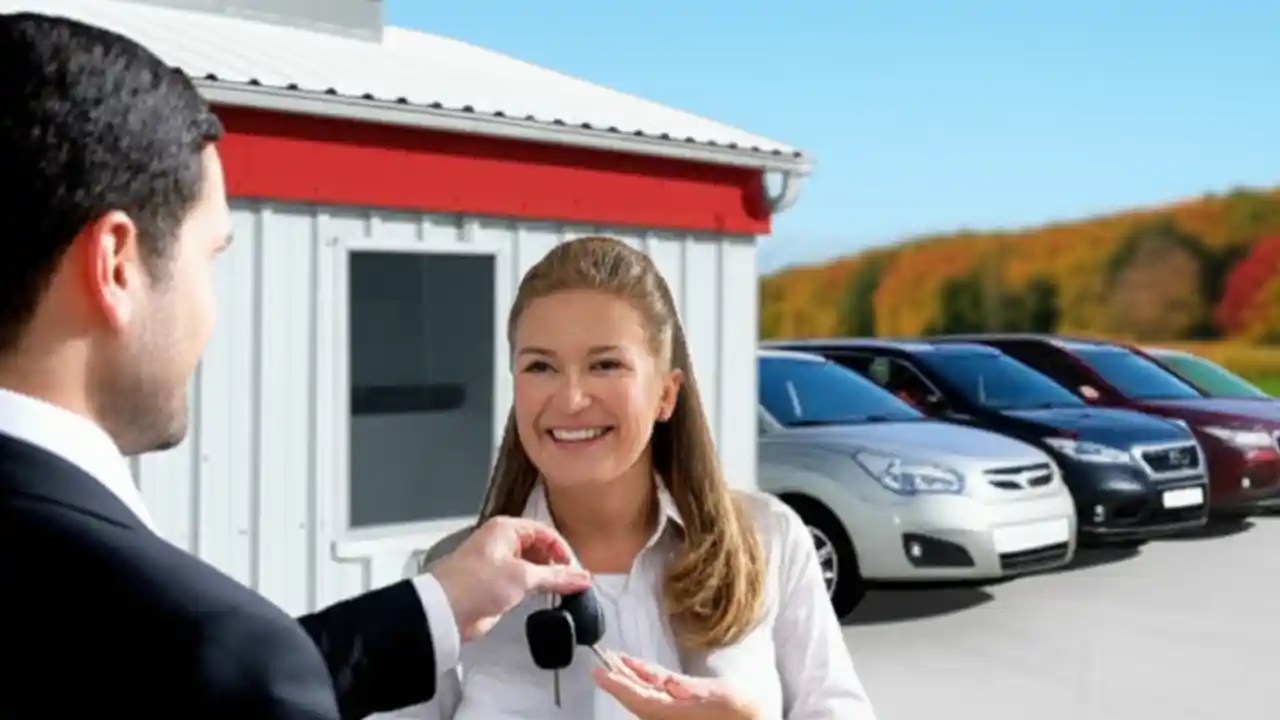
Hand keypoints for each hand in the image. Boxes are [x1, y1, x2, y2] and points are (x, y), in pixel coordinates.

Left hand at [430, 516, 591, 641]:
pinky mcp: (495, 585)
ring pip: (532, 566)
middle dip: (557, 564)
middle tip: (572, 582)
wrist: (445, 611)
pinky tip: (545, 598)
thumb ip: (556, 577)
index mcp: (506, 529)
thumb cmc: (475, 584)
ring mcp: (498, 564)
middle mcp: (501, 543)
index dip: (562, 549)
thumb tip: (582, 576)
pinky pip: (522, 582)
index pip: (545, 532)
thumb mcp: (523, 577)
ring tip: (563, 591)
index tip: (575, 569)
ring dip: (547, 577)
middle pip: (539, 548)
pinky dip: (535, 588)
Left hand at [593, 652, 760, 719]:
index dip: (615, 684)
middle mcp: (666, 717)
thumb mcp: (710, 693)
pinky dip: (647, 683)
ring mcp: (671, 716)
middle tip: (602, 660)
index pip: (635, 697)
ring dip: (631, 679)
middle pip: (635, 696)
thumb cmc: (737, 712)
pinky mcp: (679, 712)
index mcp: (670, 714)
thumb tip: (660, 681)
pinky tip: (641, 672)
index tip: (597, 672)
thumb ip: (683, 687)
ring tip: (617, 661)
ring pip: (644, 696)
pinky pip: (656, 698)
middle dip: (619, 678)